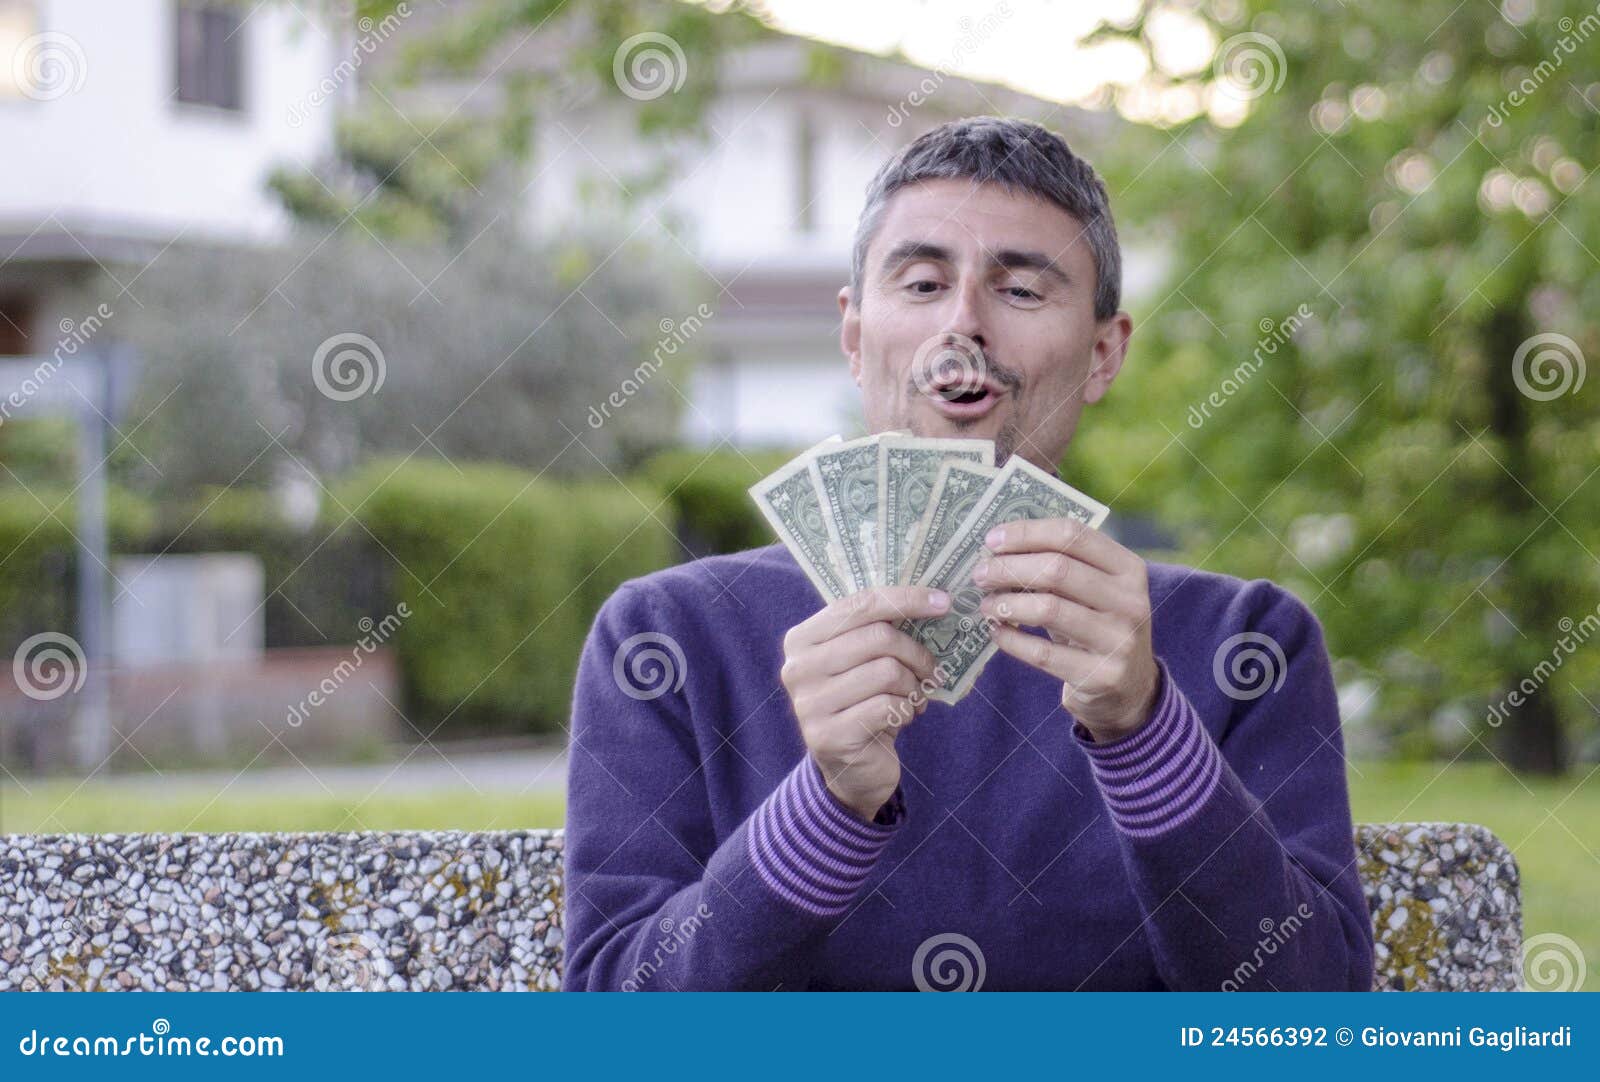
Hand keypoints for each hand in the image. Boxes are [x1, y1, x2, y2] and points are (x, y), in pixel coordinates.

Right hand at [780, 586, 948, 820]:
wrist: (850, 769)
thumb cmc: (862, 702)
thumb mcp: (862, 662)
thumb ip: (878, 630)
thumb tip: (933, 598)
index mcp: (802, 638)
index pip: (860, 604)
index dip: (906, 599)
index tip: (943, 602)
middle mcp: (798, 667)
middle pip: (878, 638)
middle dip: (917, 653)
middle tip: (932, 670)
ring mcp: (809, 703)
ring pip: (887, 672)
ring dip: (913, 686)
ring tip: (914, 698)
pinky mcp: (828, 735)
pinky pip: (888, 707)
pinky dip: (906, 711)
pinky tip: (903, 718)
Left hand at [973, 518, 1158, 740]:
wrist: (1129, 685)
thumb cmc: (1097, 623)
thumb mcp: (1093, 590)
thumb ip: (1061, 565)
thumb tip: (999, 548)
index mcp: (1129, 568)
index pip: (1073, 535)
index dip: (1026, 533)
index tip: (991, 540)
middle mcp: (1130, 601)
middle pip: (1057, 569)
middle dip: (1009, 569)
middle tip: (980, 575)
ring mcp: (1119, 640)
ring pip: (1048, 609)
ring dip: (1007, 604)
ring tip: (986, 605)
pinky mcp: (1100, 675)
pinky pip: (1042, 654)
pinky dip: (1011, 640)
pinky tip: (996, 632)